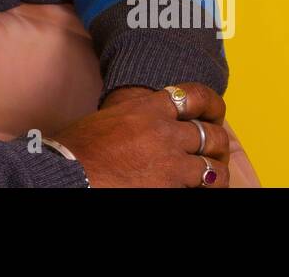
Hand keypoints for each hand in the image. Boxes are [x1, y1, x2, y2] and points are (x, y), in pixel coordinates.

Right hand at [53, 82, 230, 186]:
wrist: (70, 172)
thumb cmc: (77, 149)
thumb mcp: (107, 118)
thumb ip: (132, 116)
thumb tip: (137, 123)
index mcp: (148, 108)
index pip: (195, 96)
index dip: (211, 104)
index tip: (214, 113)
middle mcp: (164, 131)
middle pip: (211, 133)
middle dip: (217, 144)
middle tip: (215, 151)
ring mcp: (171, 160)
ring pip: (213, 166)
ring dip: (215, 172)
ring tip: (213, 178)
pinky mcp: (171, 186)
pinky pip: (202, 188)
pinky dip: (203, 190)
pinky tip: (200, 191)